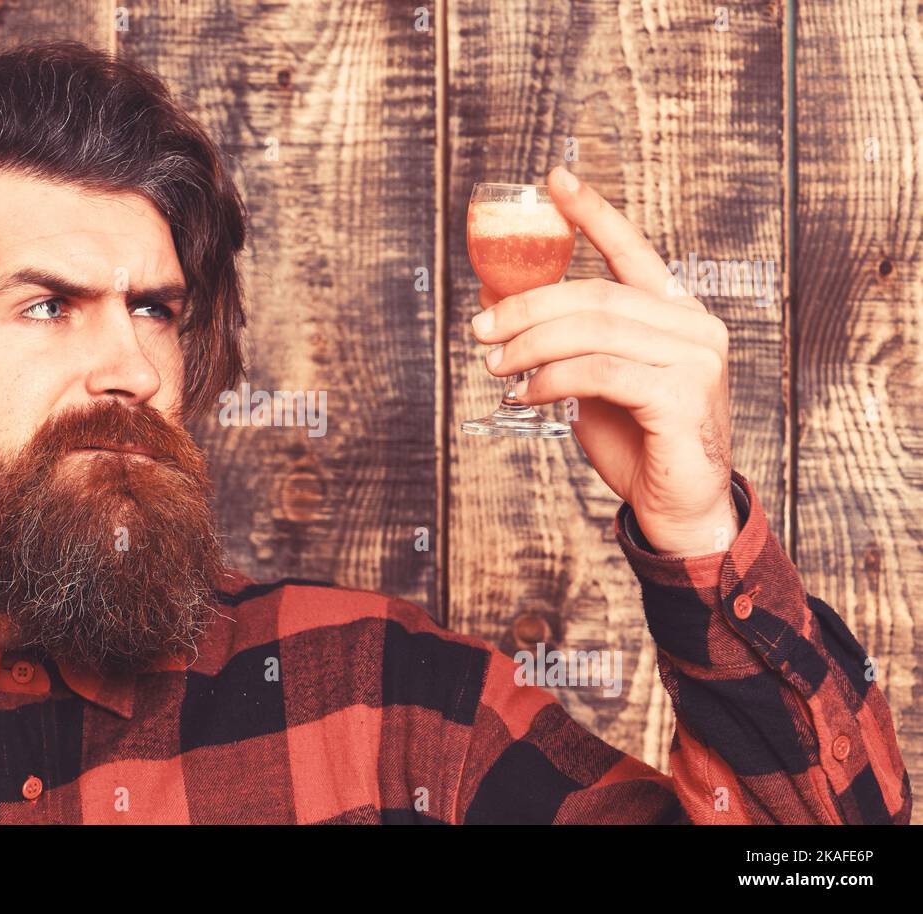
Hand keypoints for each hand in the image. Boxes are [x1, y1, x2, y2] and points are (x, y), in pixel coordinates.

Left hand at [470, 166, 738, 555]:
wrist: (676, 508)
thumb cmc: (635, 442)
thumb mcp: (586, 382)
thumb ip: (557, 340)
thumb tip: (494, 298)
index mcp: (674, 314)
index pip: (632, 251)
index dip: (593, 214)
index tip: (555, 181)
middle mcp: (694, 328)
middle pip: (595, 295)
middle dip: (527, 305)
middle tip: (480, 327)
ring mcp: (695, 361)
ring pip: (594, 329)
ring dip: (530, 344)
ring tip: (493, 364)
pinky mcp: (683, 398)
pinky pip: (600, 372)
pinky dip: (551, 379)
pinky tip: (525, 393)